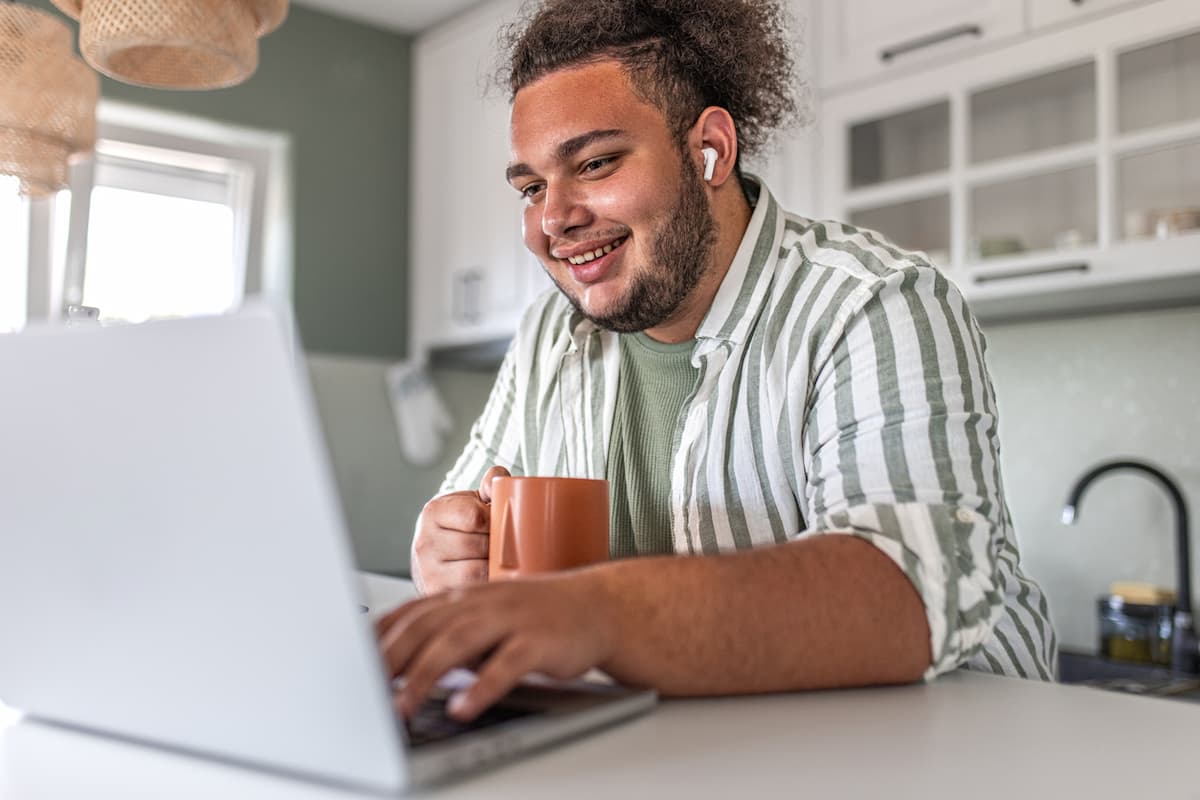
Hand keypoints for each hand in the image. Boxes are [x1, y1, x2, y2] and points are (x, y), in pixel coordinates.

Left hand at [376, 571, 616, 721]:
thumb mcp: (484, 618)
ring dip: (424, 676)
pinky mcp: (538, 641)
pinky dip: (482, 688)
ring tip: (402, 708)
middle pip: (425, 628)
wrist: (597, 607)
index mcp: (463, 597)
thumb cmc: (535, 617)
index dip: (377, 639)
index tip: (351, 666)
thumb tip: (394, 662)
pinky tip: (464, 709)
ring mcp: (510, 619)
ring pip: (457, 643)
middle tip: (366, 693)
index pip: (409, 614)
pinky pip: (506, 665)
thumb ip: (445, 634)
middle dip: (391, 661)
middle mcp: (481, 602)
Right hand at [411, 466, 509, 593]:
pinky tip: (493, 578)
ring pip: (477, 572)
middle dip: (498, 546)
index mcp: (434, 512)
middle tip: (507, 546)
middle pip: (478, 546)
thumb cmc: (458, 527)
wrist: (432, 560)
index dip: (495, 521)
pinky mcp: (435, 594)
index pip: (474, 517)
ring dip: (495, 568)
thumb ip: (490, 484)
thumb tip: (503, 480)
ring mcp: (428, 571)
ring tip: (500, 562)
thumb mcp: (470, 502)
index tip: (500, 523)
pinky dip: (487, 585)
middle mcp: (425, 542)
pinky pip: (472, 591)